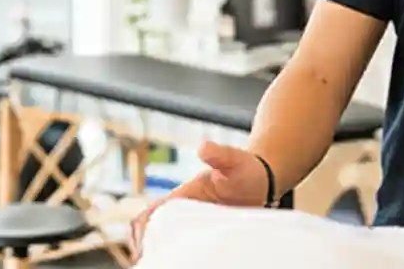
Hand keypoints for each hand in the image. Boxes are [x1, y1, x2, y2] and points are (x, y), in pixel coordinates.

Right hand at [128, 140, 269, 262]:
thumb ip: (218, 154)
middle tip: (151, 265)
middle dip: (147, 250)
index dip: (140, 232)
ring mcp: (193, 226)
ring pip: (166, 244)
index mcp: (180, 197)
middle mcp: (182, 212)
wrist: (262, 179)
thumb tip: (203, 147)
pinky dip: (182, 258)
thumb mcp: (234, 160)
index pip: (148, 216)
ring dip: (164, 255)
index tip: (142, 251)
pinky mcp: (205, 237)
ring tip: (169, 266)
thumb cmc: (245, 168)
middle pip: (151, 235)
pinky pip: (187, 251)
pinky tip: (189, 264)